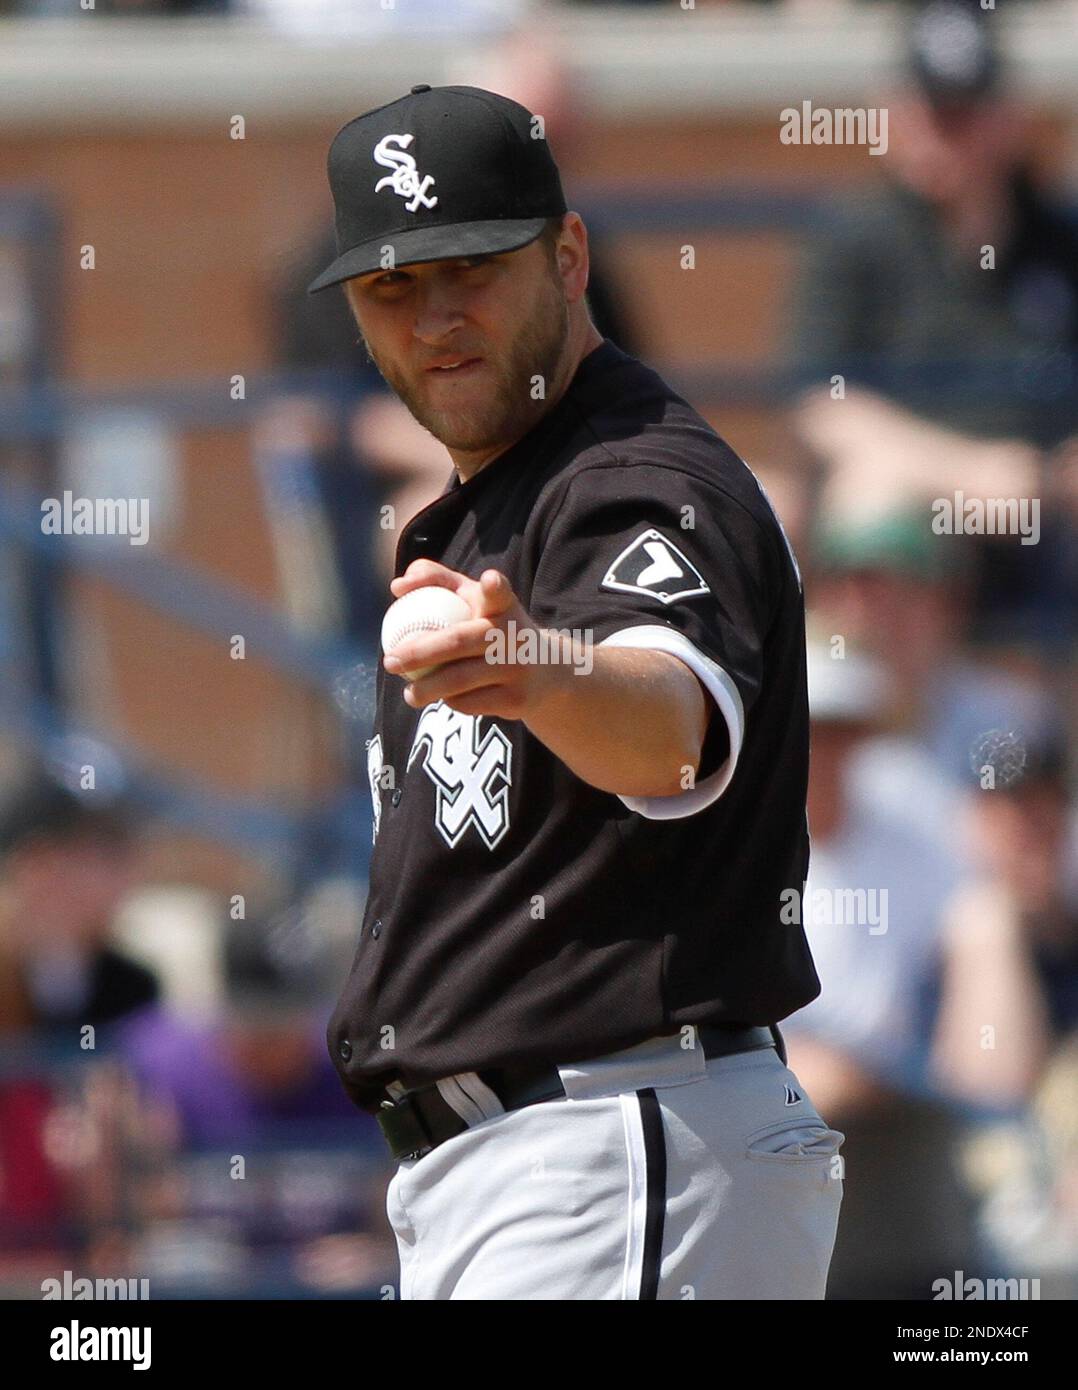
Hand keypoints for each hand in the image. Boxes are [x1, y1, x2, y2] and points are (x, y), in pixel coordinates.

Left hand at [382, 559, 557, 719]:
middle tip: (390, 662)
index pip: (500, 593)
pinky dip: (451, 702)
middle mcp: (514, 635)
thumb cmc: (494, 627)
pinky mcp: (516, 699)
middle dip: (419, 653)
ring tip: (409, 694)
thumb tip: (398, 586)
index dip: (495, 587)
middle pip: (459, 642)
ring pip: (459, 680)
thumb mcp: (473, 598)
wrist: (546, 672)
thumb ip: (436, 580)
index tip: (490, 580)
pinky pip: (470, 703)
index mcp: (504, 606)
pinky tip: (443, 699)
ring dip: (426, 689)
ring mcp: (517, 668)